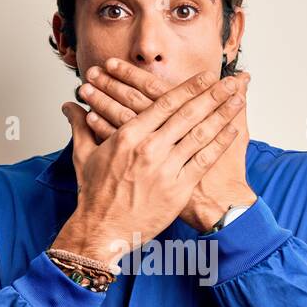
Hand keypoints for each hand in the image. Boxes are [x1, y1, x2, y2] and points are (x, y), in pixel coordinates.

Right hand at [77, 59, 254, 231]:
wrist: (102, 230)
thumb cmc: (94, 196)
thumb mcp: (83, 155)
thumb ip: (80, 126)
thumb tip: (68, 106)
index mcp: (128, 136)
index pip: (165, 104)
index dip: (189, 87)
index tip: (205, 76)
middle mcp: (149, 149)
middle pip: (188, 114)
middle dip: (213, 95)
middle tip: (230, 81)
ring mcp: (165, 169)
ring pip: (200, 134)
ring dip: (222, 114)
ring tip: (238, 99)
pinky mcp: (177, 189)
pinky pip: (204, 161)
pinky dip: (220, 144)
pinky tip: (232, 131)